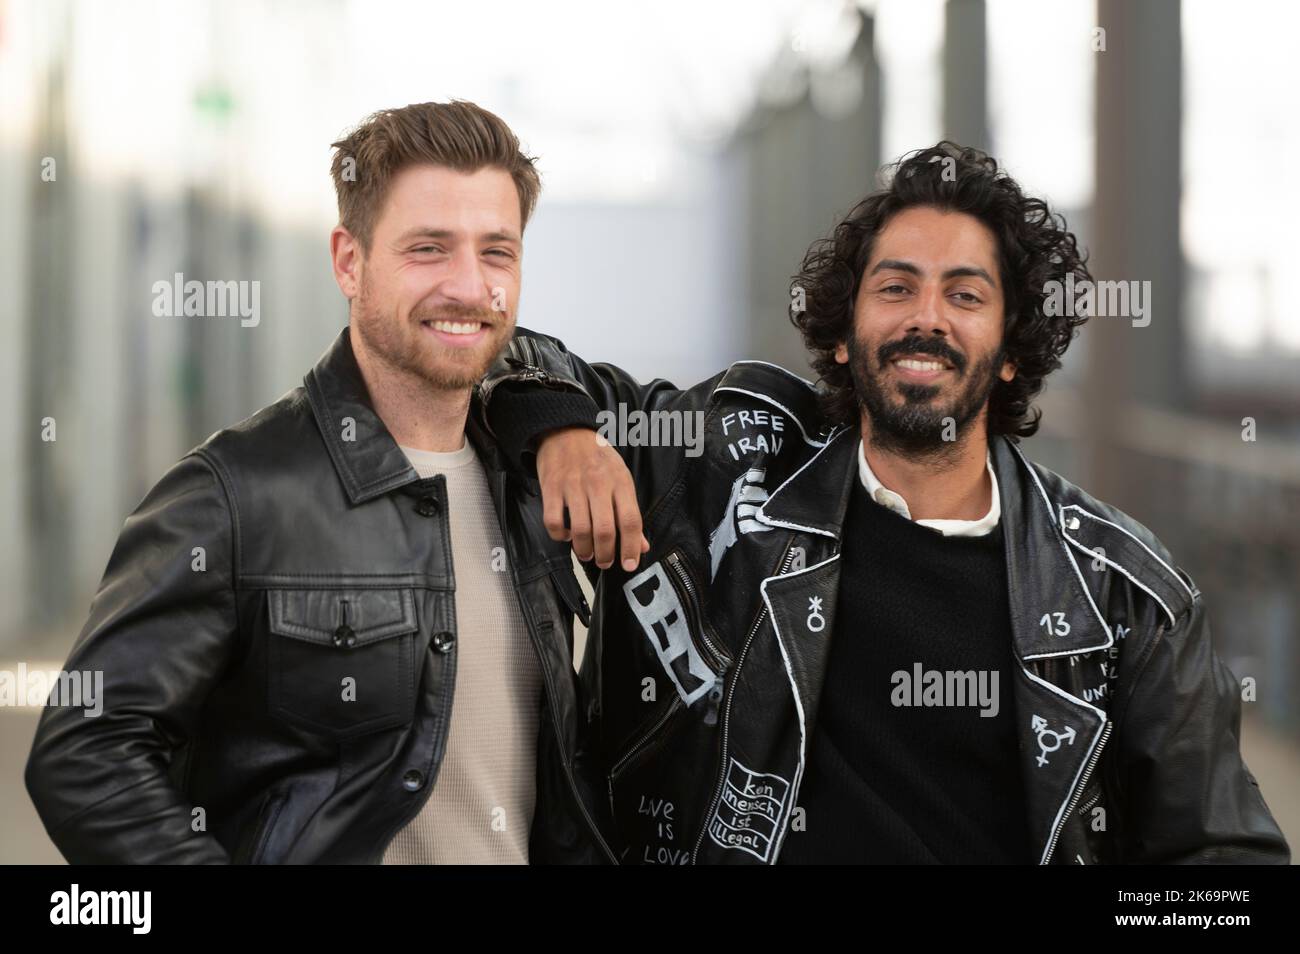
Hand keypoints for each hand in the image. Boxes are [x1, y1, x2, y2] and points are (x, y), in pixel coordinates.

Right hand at [536, 426, 649, 570]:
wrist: (565, 429)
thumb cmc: (597, 457)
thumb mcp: (620, 478)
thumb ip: (629, 512)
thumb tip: (642, 546)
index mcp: (620, 482)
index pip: (630, 520)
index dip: (631, 547)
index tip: (629, 564)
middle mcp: (598, 483)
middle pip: (605, 529)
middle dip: (606, 554)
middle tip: (604, 563)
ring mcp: (573, 485)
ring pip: (580, 529)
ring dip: (584, 550)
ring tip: (587, 554)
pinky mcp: (551, 487)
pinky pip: (554, 521)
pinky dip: (559, 535)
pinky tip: (565, 536)